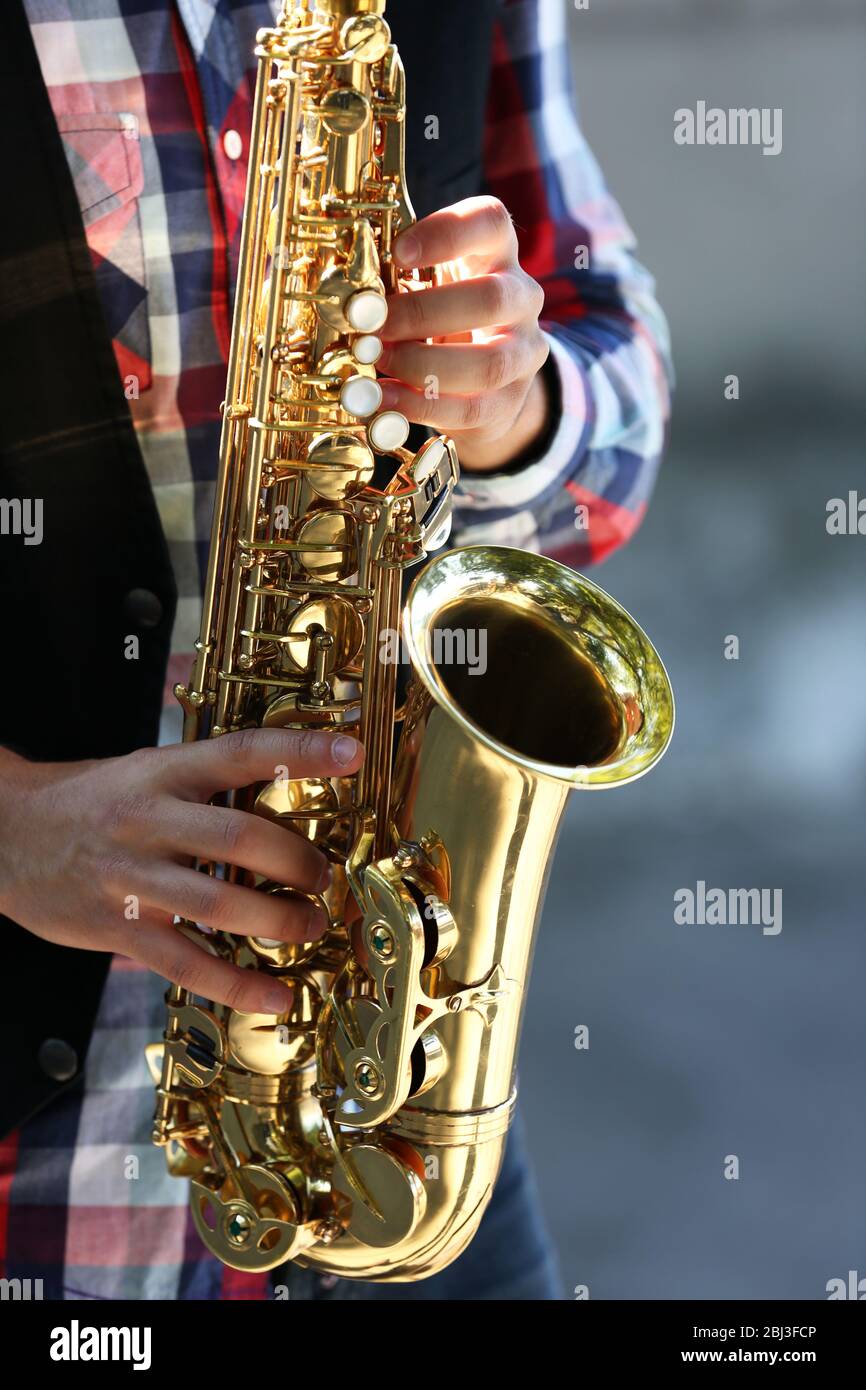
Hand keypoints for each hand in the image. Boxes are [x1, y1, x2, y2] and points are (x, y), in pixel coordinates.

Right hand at [0, 731, 363, 1014]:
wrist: (4, 833)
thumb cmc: (88, 802)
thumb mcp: (144, 769)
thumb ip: (205, 780)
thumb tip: (285, 784)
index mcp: (162, 771)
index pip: (241, 752)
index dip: (300, 750)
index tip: (351, 754)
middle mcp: (149, 819)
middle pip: (240, 837)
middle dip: (298, 861)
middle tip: (324, 876)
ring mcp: (131, 876)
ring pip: (219, 904)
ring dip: (279, 921)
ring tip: (309, 926)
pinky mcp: (116, 928)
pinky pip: (186, 963)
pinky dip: (237, 985)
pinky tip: (274, 997)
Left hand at [379, 196, 550, 471]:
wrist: (484, 375)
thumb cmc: (442, 312)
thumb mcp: (426, 282)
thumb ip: (398, 280)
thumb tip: (351, 298)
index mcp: (497, 252)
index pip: (490, 222)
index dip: (445, 234)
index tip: (397, 253)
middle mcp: (522, 297)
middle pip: (491, 299)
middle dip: (422, 314)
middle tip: (374, 324)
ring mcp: (524, 352)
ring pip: (488, 363)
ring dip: (423, 365)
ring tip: (380, 361)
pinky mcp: (511, 400)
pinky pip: (471, 409)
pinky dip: (422, 406)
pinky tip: (387, 397)